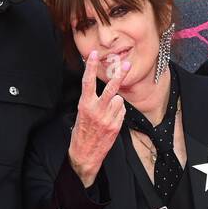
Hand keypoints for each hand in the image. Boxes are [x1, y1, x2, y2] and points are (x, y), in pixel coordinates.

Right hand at [68, 50, 125, 186]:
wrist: (85, 154)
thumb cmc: (81, 132)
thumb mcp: (81, 114)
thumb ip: (91, 101)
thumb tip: (104, 90)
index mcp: (84, 105)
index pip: (87, 82)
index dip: (90, 66)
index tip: (93, 54)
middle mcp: (96, 110)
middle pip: (111, 88)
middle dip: (119, 75)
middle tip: (126, 64)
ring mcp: (107, 118)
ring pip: (119, 100)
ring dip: (116, 103)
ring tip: (108, 112)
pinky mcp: (116, 126)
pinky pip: (122, 111)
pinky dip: (119, 112)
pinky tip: (111, 120)